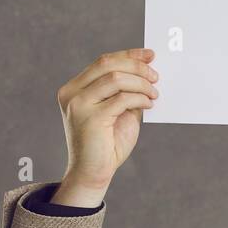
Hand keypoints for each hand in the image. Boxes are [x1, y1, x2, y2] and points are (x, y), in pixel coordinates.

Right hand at [54, 48, 159, 196]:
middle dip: (136, 66)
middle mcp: (72, 93)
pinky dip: (139, 99)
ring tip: (154, 94)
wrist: (93, 173)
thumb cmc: (107, 144)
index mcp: (74, 88)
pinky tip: (148, 105)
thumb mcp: (118, 111)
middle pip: (107, 64)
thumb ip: (125, 92)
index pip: (103, 62)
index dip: (128, 55)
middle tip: (156, 76)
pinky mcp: (90, 117)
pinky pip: (121, 98)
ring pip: (115, 78)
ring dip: (140, 84)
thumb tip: (147, 71)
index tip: (150, 54)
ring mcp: (78, 104)